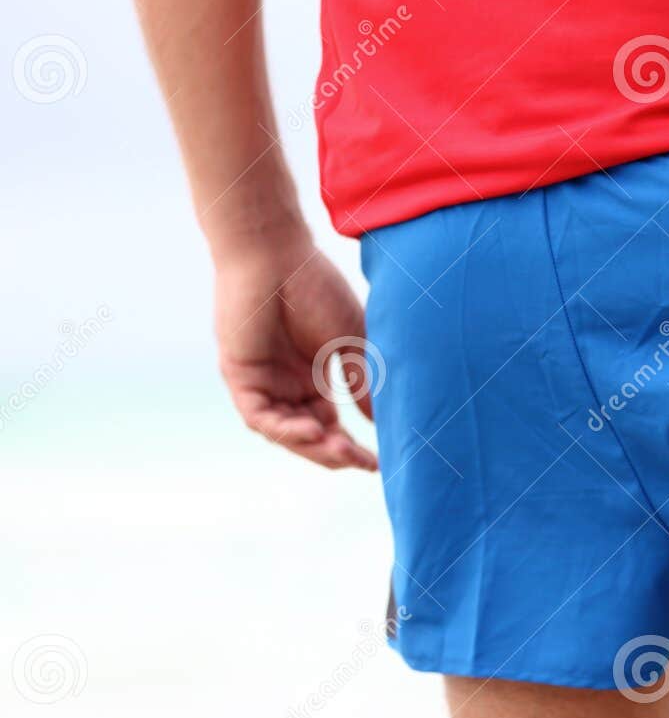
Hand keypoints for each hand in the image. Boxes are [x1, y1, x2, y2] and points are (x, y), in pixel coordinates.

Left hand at [212, 238, 376, 469]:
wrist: (275, 253)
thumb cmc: (316, 287)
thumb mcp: (350, 343)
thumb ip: (362, 384)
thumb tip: (380, 424)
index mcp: (311, 379)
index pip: (331, 426)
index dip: (354, 447)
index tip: (379, 463)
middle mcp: (286, 386)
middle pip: (309, 435)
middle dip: (335, 454)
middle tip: (362, 464)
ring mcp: (262, 383)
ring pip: (285, 432)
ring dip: (312, 446)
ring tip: (341, 452)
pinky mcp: (240, 377)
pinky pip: (260, 417)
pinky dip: (285, 429)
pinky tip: (312, 432)